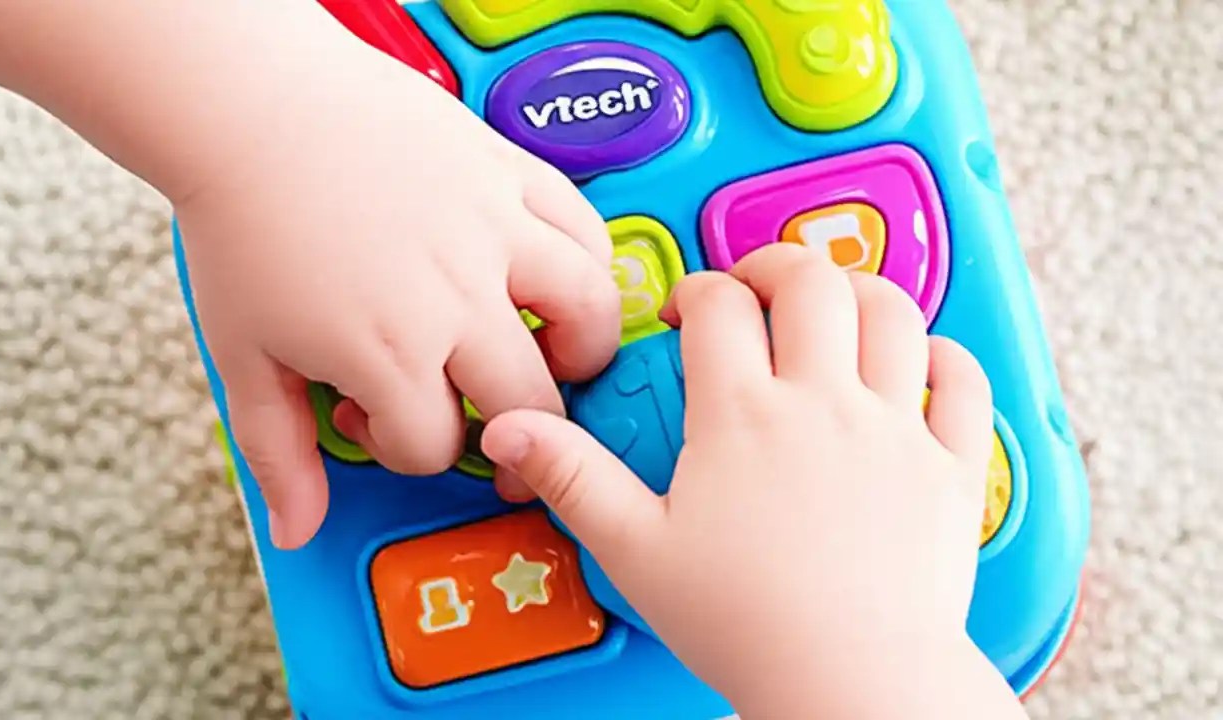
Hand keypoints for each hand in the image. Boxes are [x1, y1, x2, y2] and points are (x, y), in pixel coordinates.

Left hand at [178, 36, 617, 547]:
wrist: (251, 111)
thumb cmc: (243, 223)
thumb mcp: (245, 356)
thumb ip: (279, 453)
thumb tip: (297, 528)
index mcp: (390, 352)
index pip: (438, 446)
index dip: (410, 448)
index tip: (383, 416)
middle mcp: (456, 299)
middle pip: (528, 403)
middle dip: (516, 437)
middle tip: (501, 432)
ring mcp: (493, 233)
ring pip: (589, 315)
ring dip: (581, 352)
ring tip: (559, 357)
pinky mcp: (510, 176)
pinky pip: (584, 226)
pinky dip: (590, 260)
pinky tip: (563, 278)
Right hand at [483, 244, 1020, 716]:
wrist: (851, 682)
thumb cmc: (747, 625)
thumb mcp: (636, 549)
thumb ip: (573, 476)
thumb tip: (512, 428)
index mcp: (743, 417)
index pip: (720, 306)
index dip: (697, 290)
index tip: (689, 311)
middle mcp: (824, 405)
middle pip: (811, 283)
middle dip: (777, 265)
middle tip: (758, 285)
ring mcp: (895, 429)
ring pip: (893, 312)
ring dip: (860, 291)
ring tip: (833, 305)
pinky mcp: (948, 466)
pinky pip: (963, 381)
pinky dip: (944, 354)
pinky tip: (921, 358)